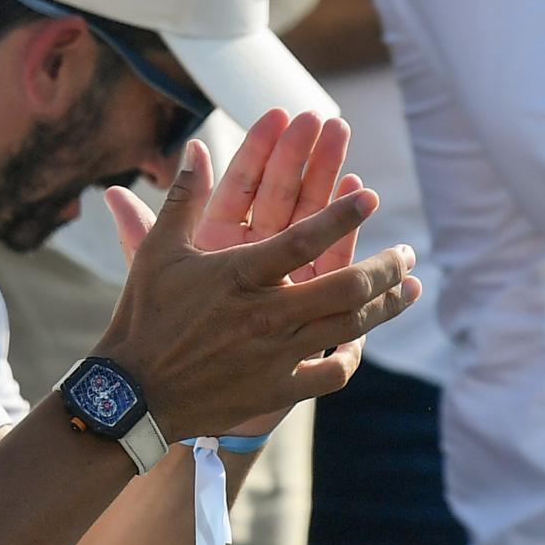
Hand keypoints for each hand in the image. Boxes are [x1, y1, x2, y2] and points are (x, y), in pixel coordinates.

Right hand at [95, 140, 419, 443]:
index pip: (302, 238)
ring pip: (349, 326)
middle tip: (408, 253)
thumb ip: (181, 198)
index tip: (373, 196)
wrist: (132, 394)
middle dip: (386, 268)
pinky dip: (351, 355)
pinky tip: (361, 340)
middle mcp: (264, 314)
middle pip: (346, 287)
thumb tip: (194, 150)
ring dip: (387, 305)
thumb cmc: (143, 315)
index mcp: (238, 275)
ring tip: (411, 288)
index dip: (341, 214)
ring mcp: (275, 355)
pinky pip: (331, 372)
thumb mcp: (157, 251)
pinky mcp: (277, 388)